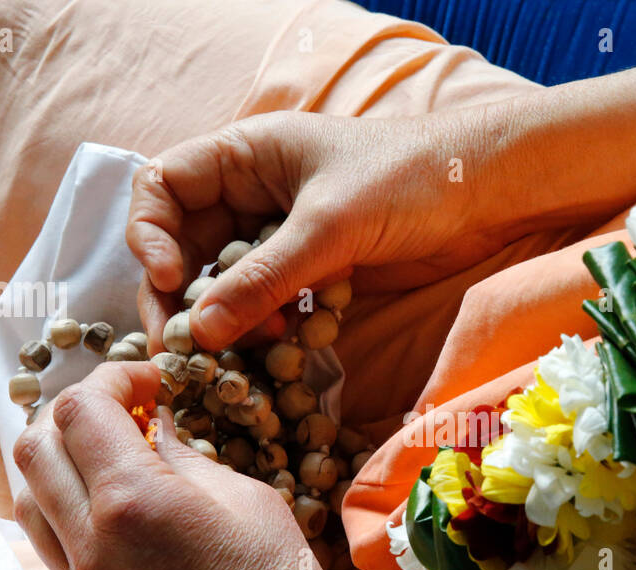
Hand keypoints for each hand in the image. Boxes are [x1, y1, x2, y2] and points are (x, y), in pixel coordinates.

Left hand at [11, 362, 364, 569]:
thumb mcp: (247, 499)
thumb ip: (187, 459)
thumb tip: (156, 433)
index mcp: (133, 498)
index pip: (81, 409)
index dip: (113, 379)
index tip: (152, 383)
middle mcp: (89, 539)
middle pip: (35, 444)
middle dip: (75, 412)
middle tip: (127, 411)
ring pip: (27, 495)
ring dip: (59, 460)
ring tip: (111, 457)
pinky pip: (47, 543)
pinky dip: (63, 507)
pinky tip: (111, 507)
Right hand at [126, 110, 523, 350]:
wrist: (486, 192)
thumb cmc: (407, 179)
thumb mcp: (328, 226)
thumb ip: (263, 278)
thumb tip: (199, 331)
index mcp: (243, 156)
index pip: (162, 187)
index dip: (149, 234)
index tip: (171, 280)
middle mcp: (254, 194)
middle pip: (187, 247)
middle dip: (185, 297)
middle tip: (187, 348)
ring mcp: (284, 235)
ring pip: (230, 284)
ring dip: (231, 319)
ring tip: (254, 344)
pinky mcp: (316, 271)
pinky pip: (271, 303)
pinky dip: (269, 327)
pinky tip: (287, 342)